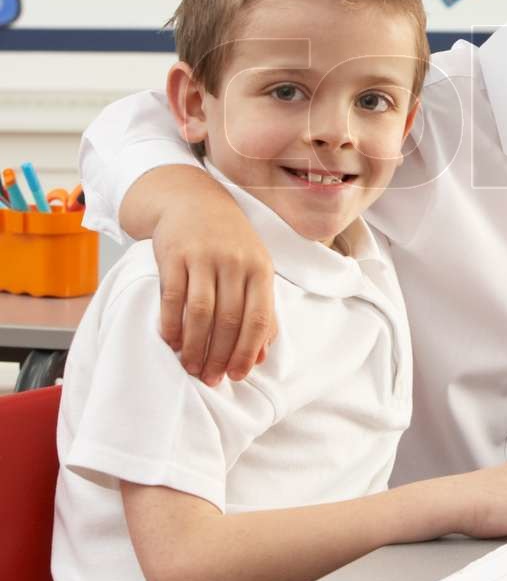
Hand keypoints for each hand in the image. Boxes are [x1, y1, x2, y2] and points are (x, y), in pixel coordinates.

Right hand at [152, 190, 277, 385]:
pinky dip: (172, 325)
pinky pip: (172, 298)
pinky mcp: (174, 255)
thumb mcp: (254, 269)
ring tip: (191, 367)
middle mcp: (234, 262)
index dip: (248, 351)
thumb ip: (260, 309)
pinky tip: (171, 342)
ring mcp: (204, 258)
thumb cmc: (230, 244)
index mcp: (260, 269)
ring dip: (194, 346)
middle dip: (219, 356)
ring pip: (200, 313)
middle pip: (228, 320)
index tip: (238, 376)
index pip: (258, 318)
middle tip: (210, 378)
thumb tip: (260, 356)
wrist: (194, 201)